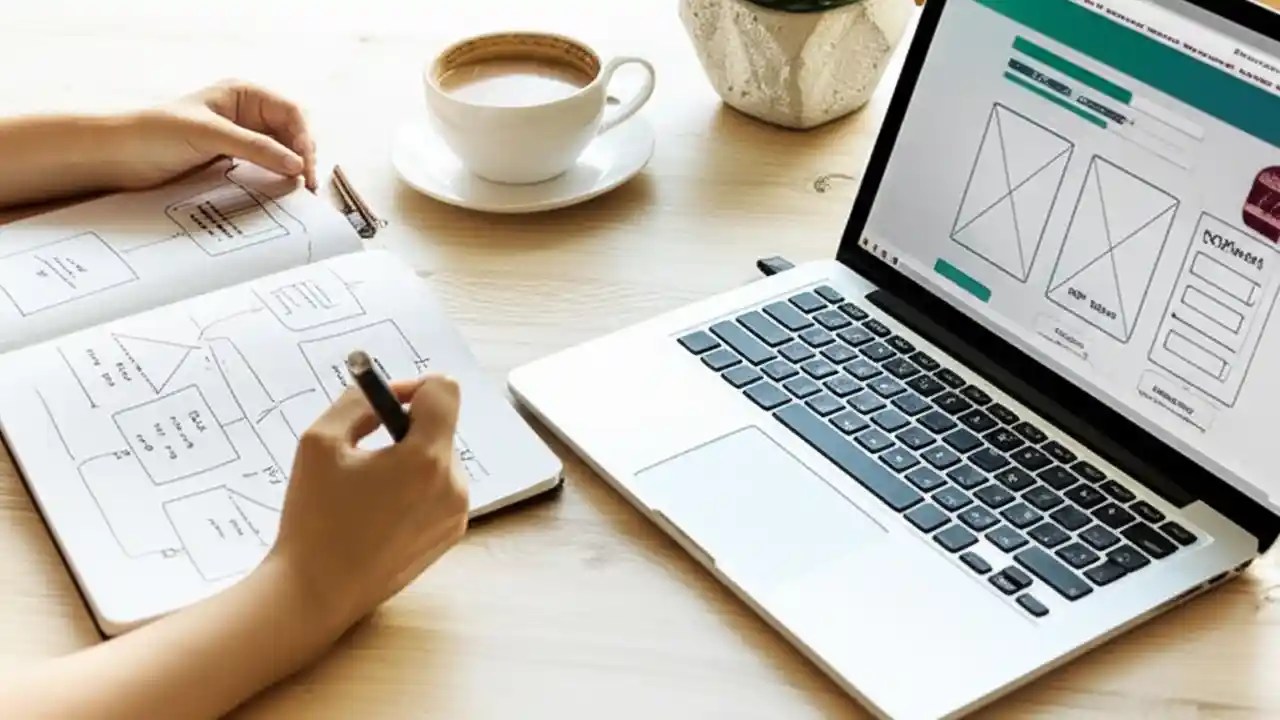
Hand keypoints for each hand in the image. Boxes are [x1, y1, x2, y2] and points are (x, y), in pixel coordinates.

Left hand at [115, 79, 317, 190]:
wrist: (118, 155)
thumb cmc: (155, 132)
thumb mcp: (210, 135)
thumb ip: (256, 147)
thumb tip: (297, 164)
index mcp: (244, 95)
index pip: (290, 113)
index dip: (304, 139)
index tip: (304, 167)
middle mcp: (247, 114)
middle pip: (292, 133)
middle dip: (303, 156)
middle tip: (305, 185)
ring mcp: (240, 138)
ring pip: (281, 153)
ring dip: (292, 170)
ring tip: (298, 192)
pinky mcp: (232, 161)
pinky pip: (265, 169)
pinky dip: (275, 179)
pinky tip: (279, 192)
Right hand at [268, 375, 468, 634]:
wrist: (316, 591)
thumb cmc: (313, 518)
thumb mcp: (320, 442)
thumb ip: (356, 403)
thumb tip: (385, 394)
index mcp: (426, 459)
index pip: (444, 391)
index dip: (413, 386)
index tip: (384, 402)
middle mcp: (453, 484)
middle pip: (439, 428)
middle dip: (405, 429)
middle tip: (364, 450)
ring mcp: (456, 512)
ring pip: (439, 460)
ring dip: (409, 461)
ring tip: (368, 489)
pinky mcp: (452, 534)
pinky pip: (440, 490)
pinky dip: (415, 489)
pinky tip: (379, 512)